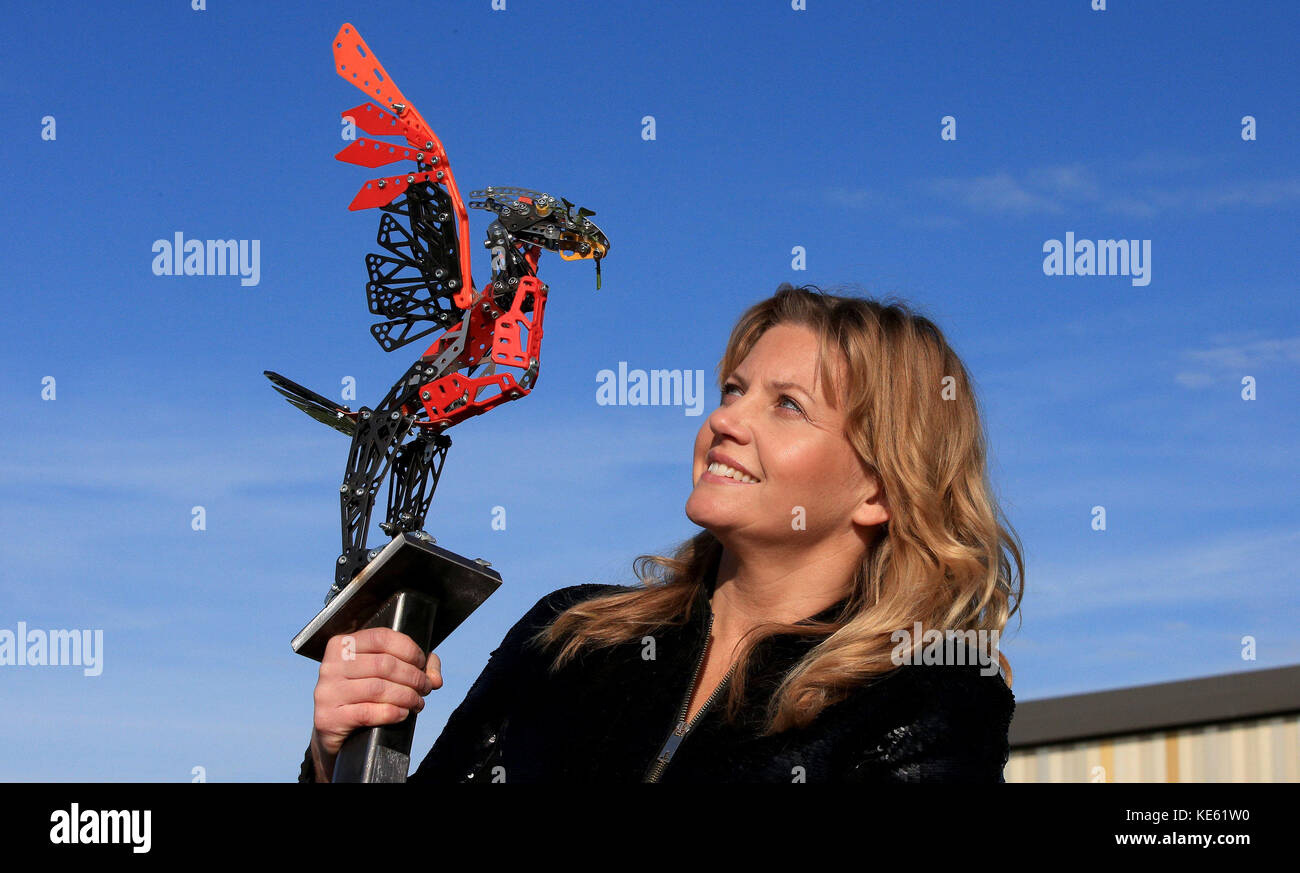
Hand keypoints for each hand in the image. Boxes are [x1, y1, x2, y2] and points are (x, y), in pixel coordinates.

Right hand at [309, 628, 442, 781]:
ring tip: (417, 702)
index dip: (409, 649)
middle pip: (384, 664)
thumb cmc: (361, 697)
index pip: (381, 637)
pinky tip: (402, 714)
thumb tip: (436, 678)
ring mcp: (328, 692)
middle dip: (413, 677)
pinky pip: (368, 712)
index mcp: (343, 645)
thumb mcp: (384, 674)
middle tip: (425, 687)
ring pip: (378, 689)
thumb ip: (415, 666)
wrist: (333, 732)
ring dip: (407, 696)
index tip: (422, 663)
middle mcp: (331, 666)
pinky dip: (392, 713)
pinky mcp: (329, 718)